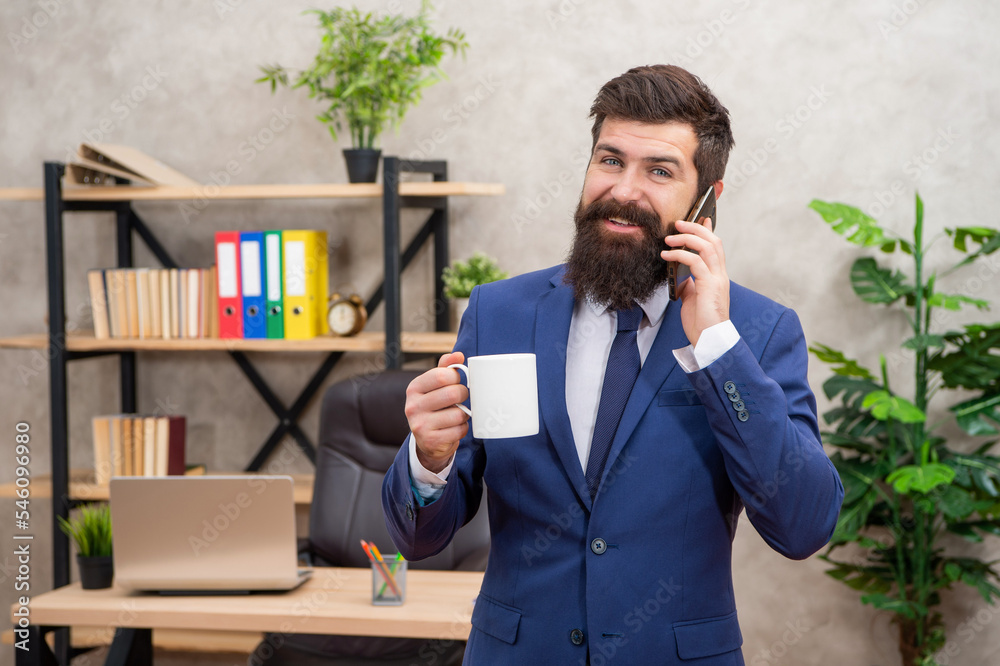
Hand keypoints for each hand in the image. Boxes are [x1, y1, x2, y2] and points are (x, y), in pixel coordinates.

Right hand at [404, 351, 469, 473]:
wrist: (427, 440)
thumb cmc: (435, 407)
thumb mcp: (435, 386)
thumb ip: (445, 368)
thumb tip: (458, 355)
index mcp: (414, 388)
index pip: (442, 375)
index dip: (456, 377)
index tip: (456, 382)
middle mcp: (412, 406)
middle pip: (452, 393)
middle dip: (462, 395)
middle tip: (460, 399)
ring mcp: (420, 425)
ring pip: (458, 414)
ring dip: (463, 414)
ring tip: (456, 414)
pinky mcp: (430, 441)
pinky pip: (459, 430)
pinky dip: (462, 429)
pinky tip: (454, 428)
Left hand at [661, 217, 729, 346]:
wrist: (709, 341)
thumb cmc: (700, 322)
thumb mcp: (692, 298)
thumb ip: (690, 284)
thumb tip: (680, 275)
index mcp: (717, 277)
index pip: (716, 247)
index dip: (708, 230)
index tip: (700, 218)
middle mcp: (720, 275)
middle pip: (713, 241)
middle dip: (696, 228)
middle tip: (679, 222)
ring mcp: (717, 279)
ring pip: (707, 247)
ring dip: (687, 238)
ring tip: (669, 237)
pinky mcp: (710, 286)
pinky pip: (696, 262)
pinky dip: (680, 255)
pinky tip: (667, 255)